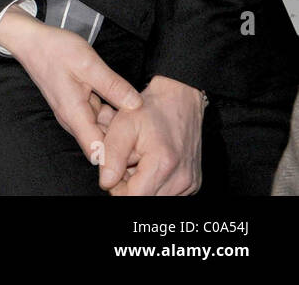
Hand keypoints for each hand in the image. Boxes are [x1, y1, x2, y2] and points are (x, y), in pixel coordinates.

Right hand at [0, 7, 142, 167]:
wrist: (32, 42)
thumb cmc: (55, 50)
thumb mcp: (89, 64)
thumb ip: (113, 86)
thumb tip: (137, 105)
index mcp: (74, 114)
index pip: (97, 151)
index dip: (117, 156)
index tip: (139, 151)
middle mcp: (72, 119)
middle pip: (101, 143)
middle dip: (124, 141)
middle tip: (149, 130)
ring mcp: (74, 113)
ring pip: (101, 130)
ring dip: (119, 126)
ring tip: (143, 117)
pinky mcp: (76, 106)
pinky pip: (97, 117)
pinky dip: (112, 114)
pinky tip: (127, 104)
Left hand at [98, 76, 205, 194]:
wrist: (179, 100)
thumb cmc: (149, 110)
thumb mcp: (122, 125)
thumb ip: (111, 156)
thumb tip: (106, 183)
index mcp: (163, 164)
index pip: (132, 197)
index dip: (116, 188)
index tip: (112, 170)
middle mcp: (182, 178)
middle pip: (144, 199)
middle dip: (128, 186)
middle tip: (125, 161)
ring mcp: (190, 183)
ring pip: (155, 197)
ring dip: (141, 185)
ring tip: (137, 160)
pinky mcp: (193, 183)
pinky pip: (167, 193)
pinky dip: (154, 183)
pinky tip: (149, 163)